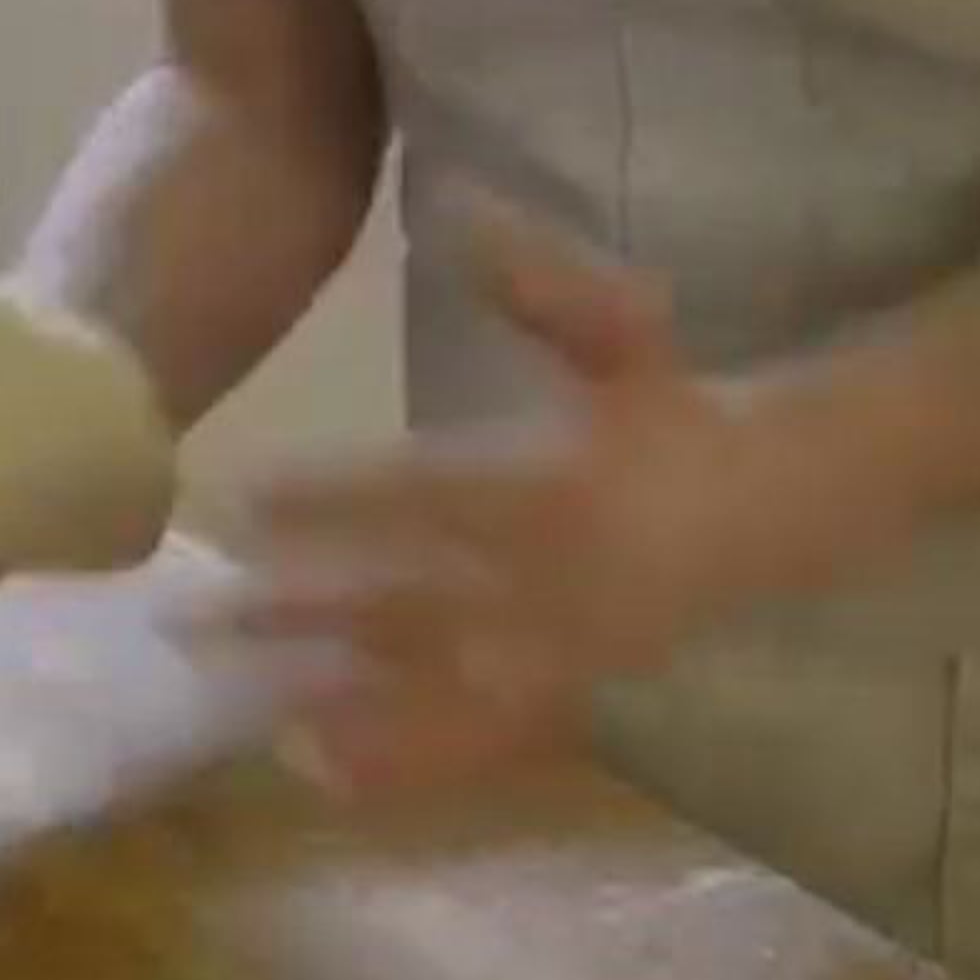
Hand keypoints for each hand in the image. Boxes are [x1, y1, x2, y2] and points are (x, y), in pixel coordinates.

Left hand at [219, 199, 789, 792]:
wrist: (781, 509)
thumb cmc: (680, 412)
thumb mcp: (627, 332)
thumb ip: (543, 285)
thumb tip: (459, 211)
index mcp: (556, 487)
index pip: (418, 496)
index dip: (327, 499)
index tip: (237, 500)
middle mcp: (550, 584)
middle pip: (406, 603)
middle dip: (301, 611)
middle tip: (198, 615)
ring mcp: (557, 657)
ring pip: (431, 687)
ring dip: (336, 699)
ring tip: (245, 711)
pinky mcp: (566, 702)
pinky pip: (472, 745)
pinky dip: (400, 763)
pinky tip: (317, 768)